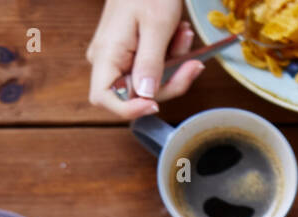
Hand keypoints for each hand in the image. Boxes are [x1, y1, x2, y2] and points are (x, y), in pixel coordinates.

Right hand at [87, 0, 203, 119]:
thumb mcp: (156, 25)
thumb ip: (150, 63)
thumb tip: (146, 97)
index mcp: (106, 54)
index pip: (105, 99)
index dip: (129, 110)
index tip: (154, 104)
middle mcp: (108, 60)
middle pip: (136, 95)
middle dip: (169, 81)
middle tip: (192, 62)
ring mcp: (119, 57)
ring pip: (149, 83)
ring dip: (174, 65)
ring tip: (184, 34)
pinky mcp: (132, 53)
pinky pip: (153, 68)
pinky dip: (171, 56)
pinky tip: (179, 34)